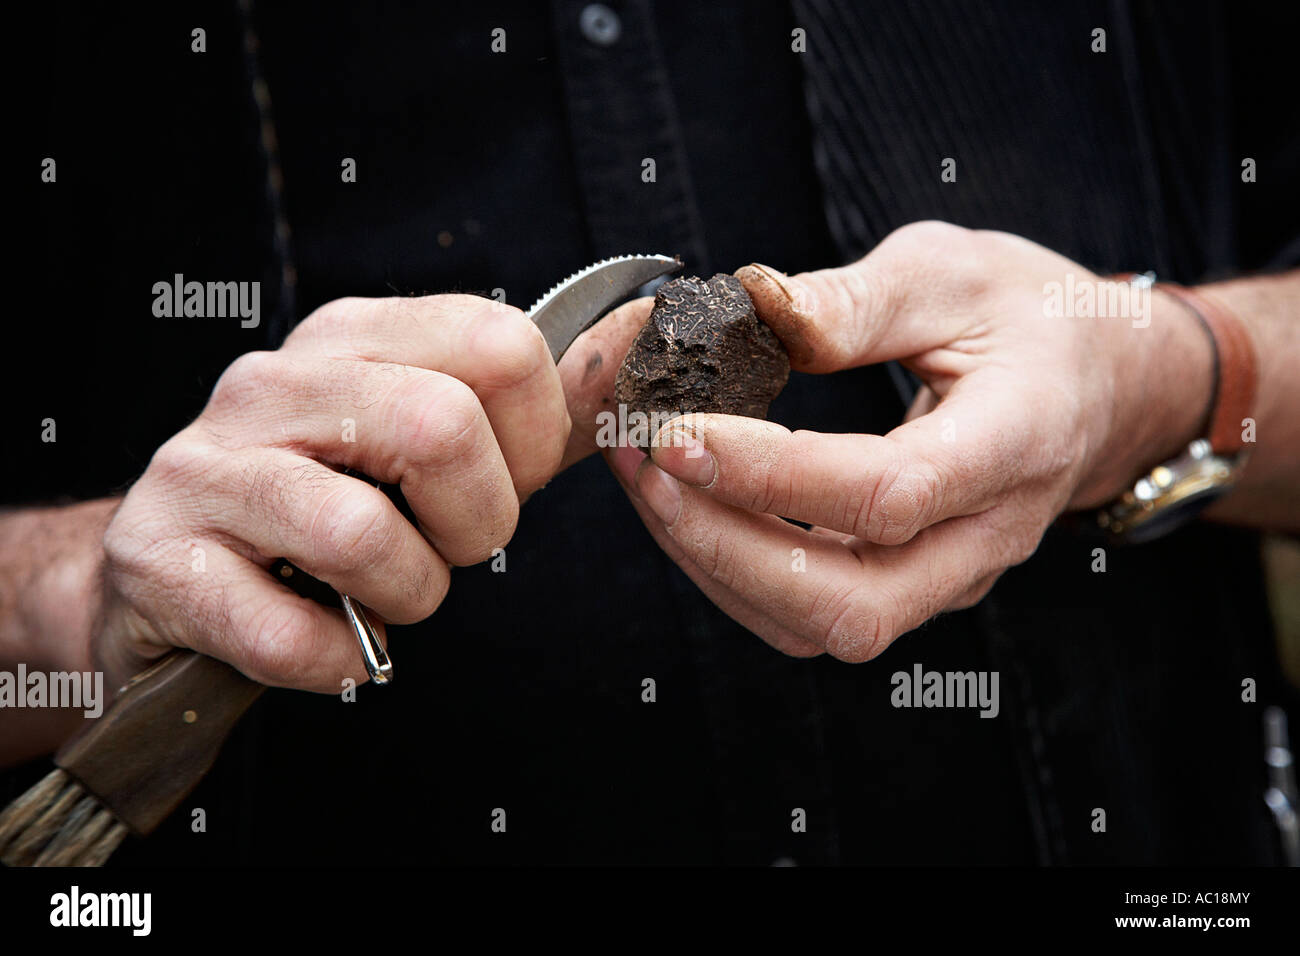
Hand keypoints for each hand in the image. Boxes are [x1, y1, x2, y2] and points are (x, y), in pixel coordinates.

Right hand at [98, 294, 574, 690]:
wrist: (170, 567)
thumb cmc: (322, 501)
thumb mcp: (409, 428)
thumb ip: (510, 408)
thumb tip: (624, 369)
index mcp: (354, 337)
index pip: (502, 345)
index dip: (537, 438)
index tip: (507, 482)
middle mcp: (274, 383)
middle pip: (441, 427)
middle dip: (480, 522)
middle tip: (448, 547)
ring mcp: (209, 468)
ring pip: (362, 534)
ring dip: (407, 595)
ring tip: (381, 593)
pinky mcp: (163, 559)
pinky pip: (292, 636)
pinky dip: (338, 659)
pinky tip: (328, 641)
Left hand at [605, 221, 1215, 660]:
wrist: (1097, 384)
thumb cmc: (1029, 319)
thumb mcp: (953, 271)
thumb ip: (855, 299)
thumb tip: (750, 306)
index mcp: (1017, 442)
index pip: (888, 493)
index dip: (774, 476)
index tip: (678, 432)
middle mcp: (985, 535)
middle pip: (851, 605)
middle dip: (727, 547)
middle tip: (645, 468)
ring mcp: (948, 575)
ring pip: (820, 624)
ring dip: (716, 564)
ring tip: (644, 479)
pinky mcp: (909, 584)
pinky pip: (810, 612)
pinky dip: (733, 569)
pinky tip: (685, 504)